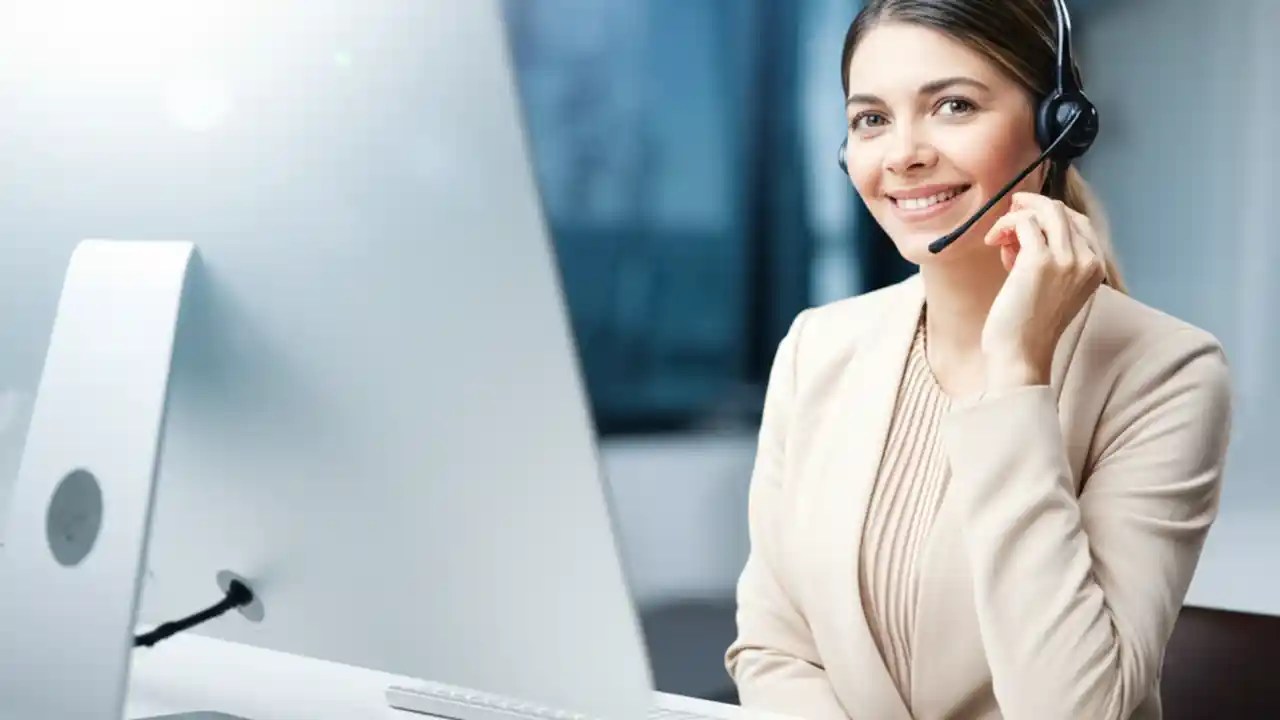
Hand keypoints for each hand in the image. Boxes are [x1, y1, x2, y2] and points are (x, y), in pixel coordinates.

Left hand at [980, 192, 1105, 389]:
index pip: (1078, 222)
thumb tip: (1027, 229)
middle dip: (1031, 208)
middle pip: (1062, 210)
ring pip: (1044, 210)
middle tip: (1007, 220)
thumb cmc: (1029, 327)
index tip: (1024, 228)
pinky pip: (1023, 222)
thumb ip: (1053, 260)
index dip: (1048, 218)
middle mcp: (1087, 260)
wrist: (1020, 356)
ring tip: (998, 240)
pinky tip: (993, 242)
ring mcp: (1066, 259)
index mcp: (1096, 268)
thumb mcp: (1054, 288)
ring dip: (1015, 217)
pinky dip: (1005, 225)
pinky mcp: (1039, 260)